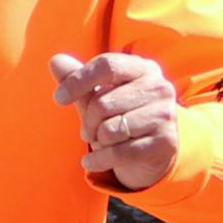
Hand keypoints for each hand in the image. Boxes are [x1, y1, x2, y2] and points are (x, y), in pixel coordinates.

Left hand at [48, 50, 183, 190]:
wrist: (152, 149)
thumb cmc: (121, 114)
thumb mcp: (98, 94)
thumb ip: (76, 78)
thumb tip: (55, 61)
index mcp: (143, 68)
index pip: (107, 65)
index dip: (78, 81)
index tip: (59, 98)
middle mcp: (160, 87)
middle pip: (103, 103)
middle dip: (87, 122)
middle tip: (88, 131)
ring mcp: (166, 115)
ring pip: (110, 130)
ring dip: (97, 140)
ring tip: (101, 141)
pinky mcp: (166, 143)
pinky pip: (119, 153)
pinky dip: (98, 160)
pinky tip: (91, 161)